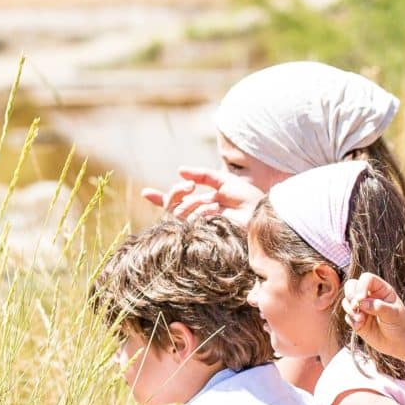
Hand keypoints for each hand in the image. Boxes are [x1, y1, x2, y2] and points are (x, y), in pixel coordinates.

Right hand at [139, 166, 263, 221]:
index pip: (175, 202)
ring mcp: (199, 226)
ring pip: (177, 213)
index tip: (145, 192)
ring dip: (194, 203)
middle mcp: (197, 215)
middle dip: (174, 193)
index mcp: (201, 202)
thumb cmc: (246, 198)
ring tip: (213, 202)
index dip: (159, 198)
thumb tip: (179, 170)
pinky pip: (189, 220)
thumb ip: (201, 175)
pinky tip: (215, 210)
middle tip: (188, 186)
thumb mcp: (223, 181)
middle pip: (170, 206)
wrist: (259, 212)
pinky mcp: (202, 235)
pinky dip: (201, 211)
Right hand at [342, 271, 404, 348]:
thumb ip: (378, 307)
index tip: (360, 299)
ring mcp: (362, 308)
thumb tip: (361, 303)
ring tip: (360, 320)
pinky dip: (351, 320)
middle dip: (350, 295)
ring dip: (350, 309)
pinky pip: (347, 316)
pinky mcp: (357, 319)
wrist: (400, 343)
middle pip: (352, 285)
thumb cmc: (401, 325)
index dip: (361, 286)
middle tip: (355, 306)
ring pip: (347, 301)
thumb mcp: (393, 314)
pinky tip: (360, 326)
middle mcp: (370, 296)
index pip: (367, 279)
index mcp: (381, 289)